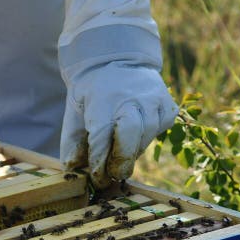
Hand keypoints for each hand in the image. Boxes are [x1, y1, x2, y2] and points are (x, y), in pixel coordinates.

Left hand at [60, 62, 176, 187]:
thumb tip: (73, 168)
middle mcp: (133, 98)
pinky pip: (160, 130)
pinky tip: (135, 135)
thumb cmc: (91, 96)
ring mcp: (154, 100)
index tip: (97, 177)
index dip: (100, 161)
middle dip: (121, 161)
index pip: (102, 137)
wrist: (117, 61)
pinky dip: (146, 139)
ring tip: (120, 152)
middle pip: (131, 135)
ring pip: (146, 137)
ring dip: (132, 152)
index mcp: (103, 100)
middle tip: (113, 175)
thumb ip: (72, 142)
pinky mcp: (168, 105)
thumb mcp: (74, 114)